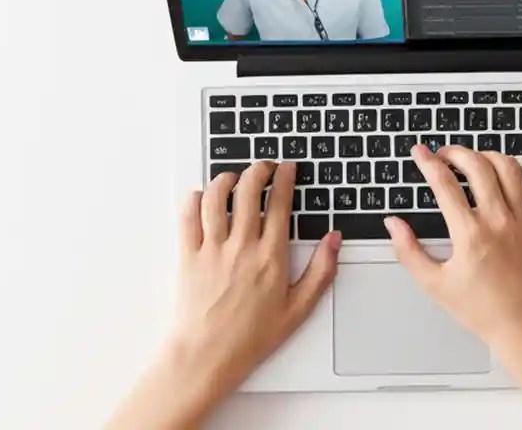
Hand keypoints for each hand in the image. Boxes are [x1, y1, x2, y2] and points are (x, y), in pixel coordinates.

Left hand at [106, 161, 340, 429]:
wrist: (208, 356)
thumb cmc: (251, 337)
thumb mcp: (298, 309)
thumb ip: (321, 272)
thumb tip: (333, 240)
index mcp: (271, 258)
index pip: (280, 204)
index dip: (284, 179)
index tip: (287, 168)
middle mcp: (241, 247)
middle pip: (249, 192)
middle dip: (258, 169)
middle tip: (263, 165)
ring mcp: (212, 249)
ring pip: (217, 197)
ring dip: (226, 179)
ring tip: (234, 177)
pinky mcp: (188, 256)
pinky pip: (188, 217)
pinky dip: (194, 199)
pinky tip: (202, 196)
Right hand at [384, 144, 521, 349]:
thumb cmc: (483, 310)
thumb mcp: (434, 285)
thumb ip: (408, 251)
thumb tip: (394, 225)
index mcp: (469, 233)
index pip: (444, 184)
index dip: (427, 162)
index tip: (420, 153)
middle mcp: (498, 221)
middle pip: (477, 166)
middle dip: (455, 152)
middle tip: (444, 154)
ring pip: (509, 169)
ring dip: (488, 155)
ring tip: (475, 157)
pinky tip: (521, 165)